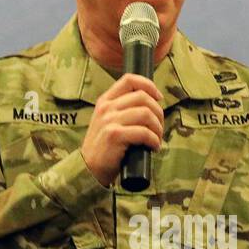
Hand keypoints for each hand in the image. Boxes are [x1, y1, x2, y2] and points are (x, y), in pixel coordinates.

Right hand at [80, 73, 164, 187]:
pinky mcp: (114, 135)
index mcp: (105, 101)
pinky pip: (143, 132)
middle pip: (142, 97)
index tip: (159, 98)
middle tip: (160, 128)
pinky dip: (154, 140)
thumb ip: (123, 110)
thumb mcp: (108, 121)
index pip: (129, 80)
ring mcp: (109, 121)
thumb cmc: (104, 147)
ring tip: (157, 139)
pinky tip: (153, 147)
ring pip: (146, 114)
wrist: (89, 168)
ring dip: (158, 128)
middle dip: (158, 112)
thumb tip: (152, 105)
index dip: (149, 85)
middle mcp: (106, 108)